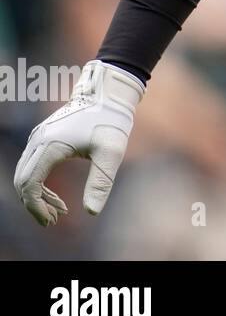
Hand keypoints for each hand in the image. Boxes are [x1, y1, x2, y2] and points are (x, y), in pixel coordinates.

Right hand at [13, 60, 144, 225]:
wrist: (108, 93)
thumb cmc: (112, 121)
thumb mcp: (112, 153)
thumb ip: (101, 182)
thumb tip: (91, 212)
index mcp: (50, 145)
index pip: (29, 184)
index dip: (36, 206)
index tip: (51, 221)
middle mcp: (38, 140)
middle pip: (23, 181)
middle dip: (35, 204)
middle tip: (54, 220)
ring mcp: (38, 137)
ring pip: (26, 173)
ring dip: (38, 195)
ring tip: (60, 211)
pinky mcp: (43, 137)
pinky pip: (32, 165)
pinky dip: (40, 183)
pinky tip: (57, 197)